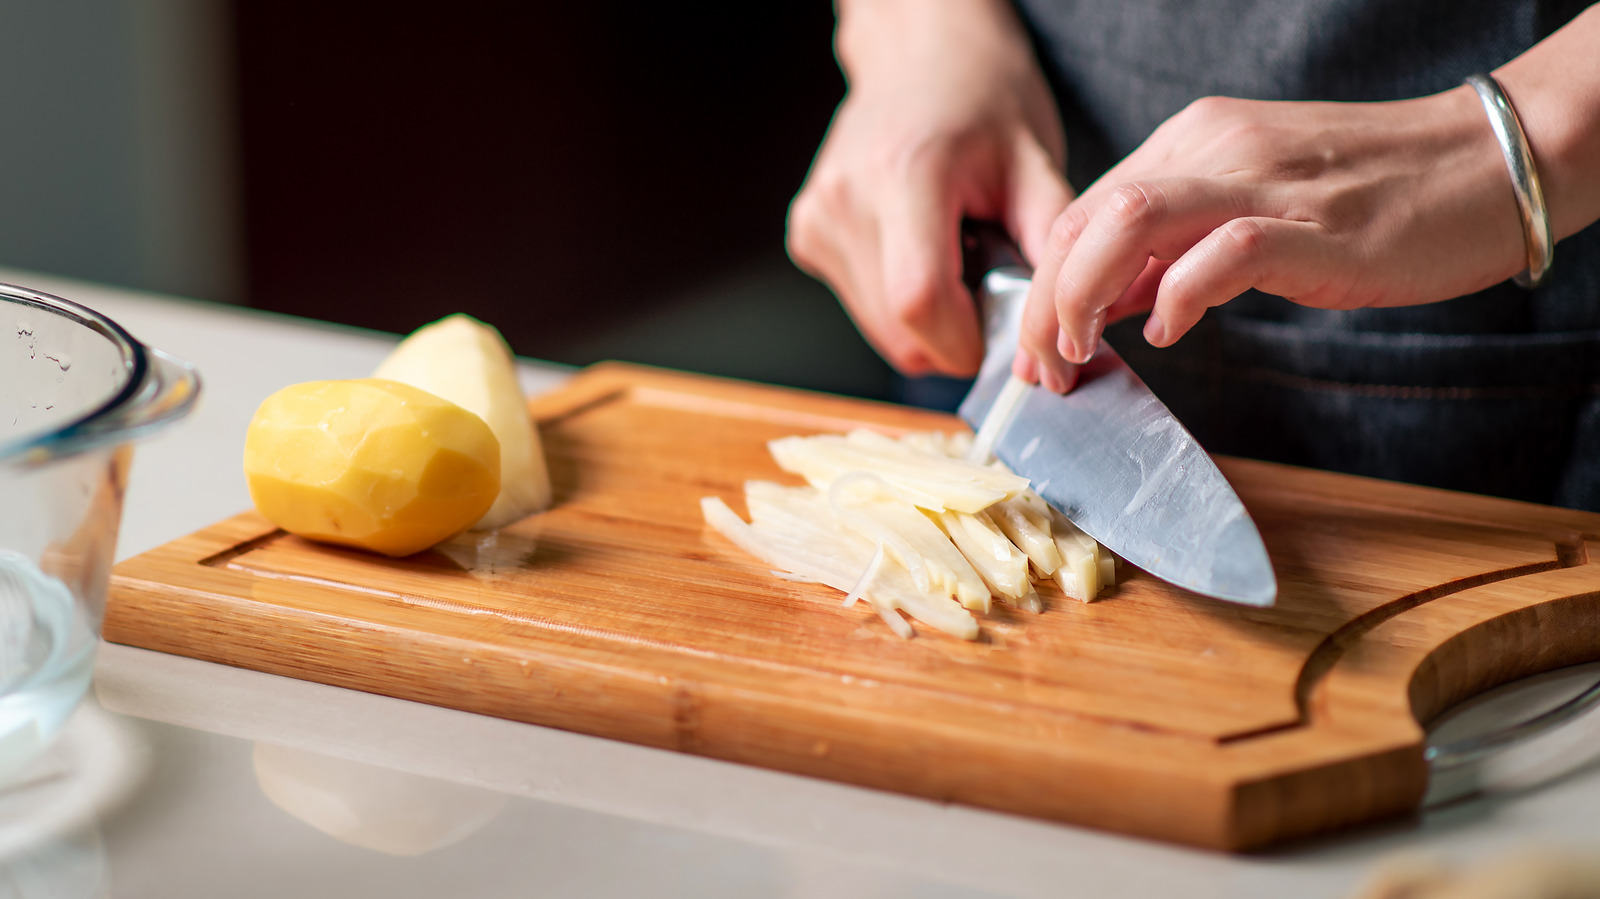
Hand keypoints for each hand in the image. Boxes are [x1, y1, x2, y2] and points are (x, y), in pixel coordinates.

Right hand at [787, 0, 1071, 376]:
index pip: (920, 301)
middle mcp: (847, 199)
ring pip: (880, 330)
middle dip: (955, 335)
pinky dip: (900, 301)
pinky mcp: (807, 236)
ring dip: (928, 320)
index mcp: (906, 173)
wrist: (922, 56)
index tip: (1000, 331)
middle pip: (898, 330)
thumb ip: (1047, 248)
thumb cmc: (982, 100)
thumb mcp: (1037, 163)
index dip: (966, 340)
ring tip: (953, 257)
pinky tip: (920, 249)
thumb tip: (1054, 326)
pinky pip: (863, 307)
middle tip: (985, 284)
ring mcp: (818, 219)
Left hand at [1015, 88, 1529, 389]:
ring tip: (1084, 348)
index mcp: (1192, 144)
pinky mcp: (1315, 225)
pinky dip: (1179, 296)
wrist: (1486, 161)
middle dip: (1046, 300)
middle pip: (1087, 218)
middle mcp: (1215, 151)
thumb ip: (1173, 249)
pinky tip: (1171, 333)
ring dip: (1086, 294)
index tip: (1040, 346)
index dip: (1044, 284)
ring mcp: (1264, 184)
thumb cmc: (1369, 196)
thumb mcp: (1247, 209)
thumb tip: (1110, 303)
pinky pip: (1222, 253)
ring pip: (1130, 220)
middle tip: (1047, 366)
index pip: (1082, 210)